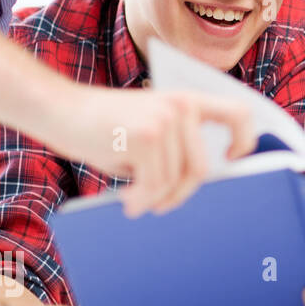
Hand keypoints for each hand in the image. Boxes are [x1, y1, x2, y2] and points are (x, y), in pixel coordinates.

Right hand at [56, 88, 254, 215]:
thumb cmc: (103, 126)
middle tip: (160, 205)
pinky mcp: (145, 137)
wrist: (59, 109)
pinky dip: (142, 200)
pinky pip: (155, 185)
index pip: (238, 113)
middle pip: (200, 168)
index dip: (245, 140)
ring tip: (135, 201)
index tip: (232, 159)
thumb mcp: (149, 130)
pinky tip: (127, 201)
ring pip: (174, 180)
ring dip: (155, 199)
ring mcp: (164, 120)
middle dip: (180, 194)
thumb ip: (176, 147)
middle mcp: (181, 106)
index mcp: (187, 100)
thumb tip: (199, 184)